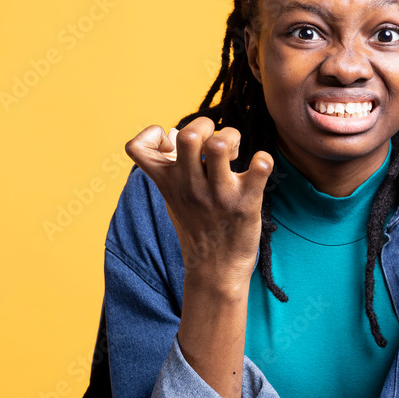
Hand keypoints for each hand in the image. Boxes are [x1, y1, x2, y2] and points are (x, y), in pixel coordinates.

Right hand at [125, 117, 273, 284]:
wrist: (216, 271)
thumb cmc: (197, 228)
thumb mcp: (174, 199)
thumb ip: (171, 169)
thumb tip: (172, 135)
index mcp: (169, 182)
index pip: (136, 147)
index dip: (152, 134)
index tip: (170, 145)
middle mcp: (190, 186)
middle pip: (188, 135)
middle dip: (206, 126)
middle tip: (215, 147)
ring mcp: (218, 194)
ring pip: (219, 145)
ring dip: (231, 139)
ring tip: (235, 157)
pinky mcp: (246, 203)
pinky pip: (260, 166)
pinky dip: (263, 161)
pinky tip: (259, 169)